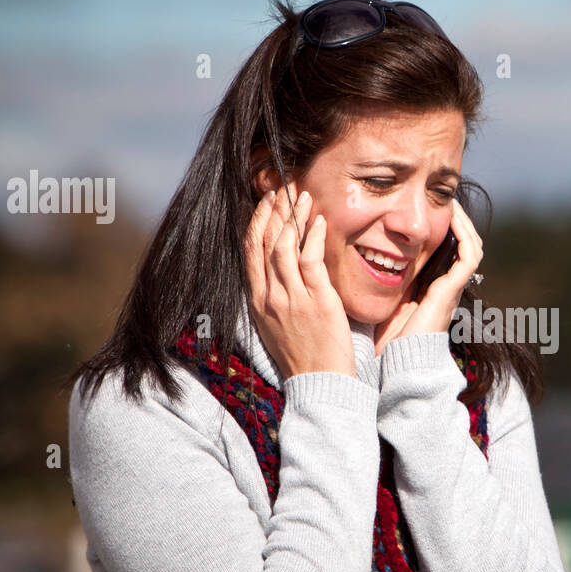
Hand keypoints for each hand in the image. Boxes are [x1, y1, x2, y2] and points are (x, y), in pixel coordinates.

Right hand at [244, 180, 355, 378]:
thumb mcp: (277, 324)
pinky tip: (319, 221)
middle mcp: (271, 297)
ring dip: (293, 217)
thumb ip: (275, 296)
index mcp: (258, 301)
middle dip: (273, 210)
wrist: (320, 383)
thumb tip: (281, 268)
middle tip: (284, 188)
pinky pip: (310, 261)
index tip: (266, 202)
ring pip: (284, 246)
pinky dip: (313, 237)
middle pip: (264, 242)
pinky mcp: (317, 301)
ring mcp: (293, 299)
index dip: (257, 222)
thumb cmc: (304, 355)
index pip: (250, 251)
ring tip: (303, 196)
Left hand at [374, 199, 482, 355]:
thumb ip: (384, 283)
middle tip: (446, 200)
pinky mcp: (452, 289)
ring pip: (472, 248)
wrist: (399, 360)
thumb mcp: (386, 302)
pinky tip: (453, 218)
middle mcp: (448, 287)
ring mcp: (453, 288)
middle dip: (459, 223)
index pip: (449, 254)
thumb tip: (367, 260)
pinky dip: (464, 235)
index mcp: (434, 290)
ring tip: (454, 203)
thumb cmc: (388, 339)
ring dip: (465, 224)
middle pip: (465, 248)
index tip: (432, 210)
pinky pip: (468, 256)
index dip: (447, 231)